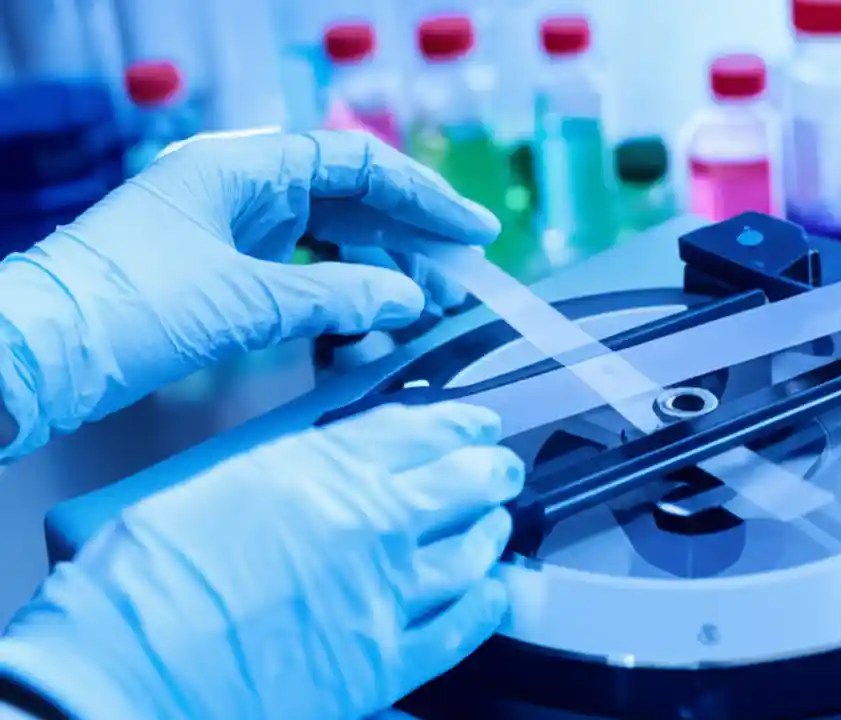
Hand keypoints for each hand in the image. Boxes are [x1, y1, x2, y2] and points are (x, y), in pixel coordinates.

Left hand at [0, 130, 497, 457]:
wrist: (37, 357)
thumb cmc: (126, 310)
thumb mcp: (245, 301)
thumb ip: (339, 297)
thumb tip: (413, 297)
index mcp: (242, 168)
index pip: (356, 165)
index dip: (422, 197)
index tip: (471, 232)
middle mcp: (240, 190)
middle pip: (349, 205)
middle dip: (408, 245)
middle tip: (458, 286)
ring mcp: (230, 232)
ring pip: (329, 244)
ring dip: (378, 278)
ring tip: (423, 315)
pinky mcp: (221, 274)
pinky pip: (300, 278)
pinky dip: (337, 302)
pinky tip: (365, 332)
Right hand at [0, 402, 523, 718]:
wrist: (131, 666)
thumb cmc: (148, 581)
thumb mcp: (219, 487)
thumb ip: (290, 474)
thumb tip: (324, 472)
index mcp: (324, 469)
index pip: (416, 430)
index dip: (456, 423)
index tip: (475, 421)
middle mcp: (370, 522)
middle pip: (461, 483)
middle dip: (490, 469)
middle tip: (501, 466)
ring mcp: (387, 591)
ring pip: (471, 551)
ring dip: (492, 531)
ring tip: (497, 523)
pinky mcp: (386, 659)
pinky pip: (460, 627)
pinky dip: (485, 605)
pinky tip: (493, 593)